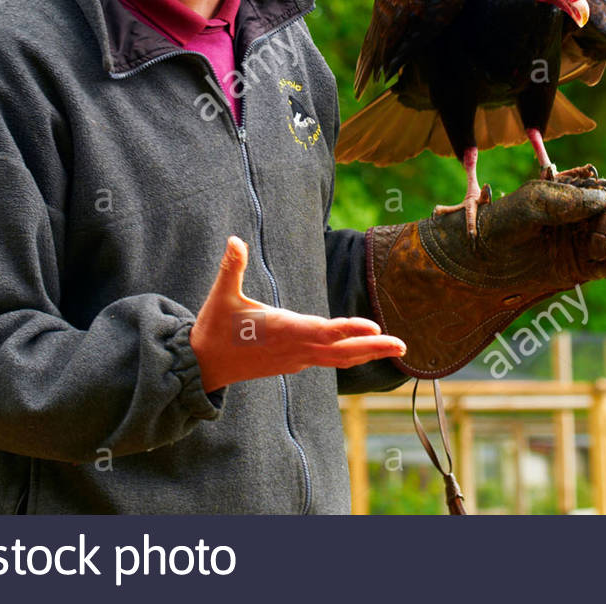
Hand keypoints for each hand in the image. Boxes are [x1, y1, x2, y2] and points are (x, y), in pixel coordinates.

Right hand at [190, 236, 406, 392]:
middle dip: (373, 347)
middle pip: (341, 351)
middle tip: (402, 345)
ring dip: (367, 352)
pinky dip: (349, 354)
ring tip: (395, 347)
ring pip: (338, 358)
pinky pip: (328, 360)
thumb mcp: (220, 296)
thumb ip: (232, 267)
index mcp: (282, 330)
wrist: (203, 366)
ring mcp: (295, 359)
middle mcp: (294, 348)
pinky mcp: (293, 362)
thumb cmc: (214, 330)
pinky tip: (364, 350)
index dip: (350, 329)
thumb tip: (234, 239)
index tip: (375, 327)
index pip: (323, 331)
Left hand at [423, 165, 605, 289]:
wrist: (478, 261)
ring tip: (596, 240)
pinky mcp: (578, 268)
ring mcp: (579, 242)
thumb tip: (603, 200)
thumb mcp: (531, 205)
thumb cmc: (500, 223)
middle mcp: (579, 217)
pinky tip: (602, 257)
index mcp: (570, 194)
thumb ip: (566, 201)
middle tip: (605, 223)